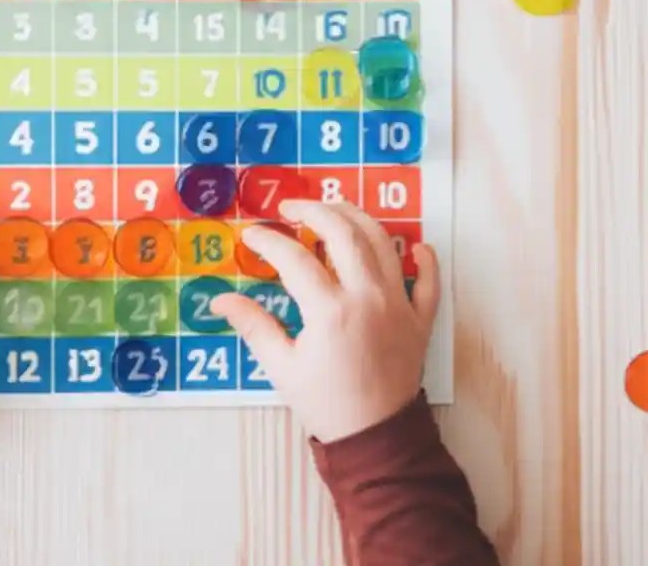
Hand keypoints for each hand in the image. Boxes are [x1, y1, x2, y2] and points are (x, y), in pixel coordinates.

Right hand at [210, 200, 439, 442]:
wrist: (376, 438)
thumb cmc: (326, 405)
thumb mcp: (282, 367)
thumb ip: (253, 326)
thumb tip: (219, 300)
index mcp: (330, 311)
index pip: (293, 258)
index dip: (268, 241)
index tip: (252, 236)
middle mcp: (368, 299)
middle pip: (343, 233)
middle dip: (314, 212)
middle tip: (291, 209)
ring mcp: (399, 306)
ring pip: (382, 244)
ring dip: (358, 219)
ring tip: (335, 211)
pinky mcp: (419, 320)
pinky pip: (428, 281)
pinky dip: (423, 259)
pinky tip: (414, 245)